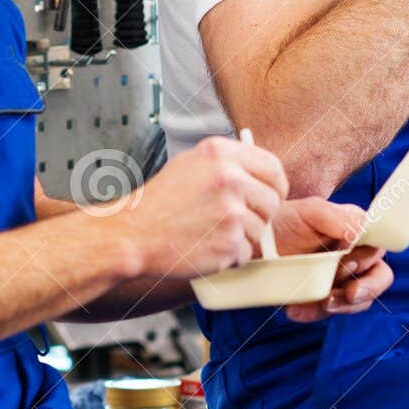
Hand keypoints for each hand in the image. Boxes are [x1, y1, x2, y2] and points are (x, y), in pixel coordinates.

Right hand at [115, 137, 286, 278]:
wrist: (132, 235)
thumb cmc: (159, 202)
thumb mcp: (191, 164)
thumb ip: (228, 164)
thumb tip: (262, 174)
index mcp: (221, 153)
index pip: (273, 167)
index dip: (275, 185)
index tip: (270, 194)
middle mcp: (230, 178)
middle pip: (273, 200)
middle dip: (260, 213)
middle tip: (234, 220)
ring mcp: (231, 212)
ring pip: (260, 229)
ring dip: (241, 236)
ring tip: (209, 232)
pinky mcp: (229, 243)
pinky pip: (247, 252)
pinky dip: (230, 255)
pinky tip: (206, 246)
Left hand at [270, 197, 392, 322]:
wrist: (252, 243)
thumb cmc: (283, 220)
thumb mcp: (309, 211)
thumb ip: (340, 218)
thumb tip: (360, 235)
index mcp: (355, 231)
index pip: (379, 248)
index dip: (369, 261)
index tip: (348, 264)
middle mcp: (353, 255)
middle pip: (378, 277)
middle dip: (365, 289)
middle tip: (344, 293)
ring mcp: (339, 279)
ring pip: (357, 300)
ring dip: (342, 305)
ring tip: (321, 303)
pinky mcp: (322, 297)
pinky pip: (328, 312)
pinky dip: (313, 313)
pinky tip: (294, 309)